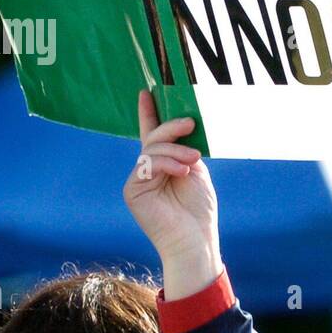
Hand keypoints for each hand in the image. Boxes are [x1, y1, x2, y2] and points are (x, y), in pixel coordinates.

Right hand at [122, 91, 222, 299]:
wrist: (195, 239)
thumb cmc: (199, 210)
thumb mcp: (196, 172)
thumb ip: (185, 150)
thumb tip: (181, 127)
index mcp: (164, 165)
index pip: (153, 135)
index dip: (149, 114)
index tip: (148, 92)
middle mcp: (148, 171)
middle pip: (153, 138)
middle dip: (171, 128)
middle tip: (190, 124)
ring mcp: (138, 180)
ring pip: (151, 150)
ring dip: (175, 151)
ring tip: (194, 160)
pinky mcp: (132, 190)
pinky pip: (147, 165)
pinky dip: (167, 164)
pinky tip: (182, 172)